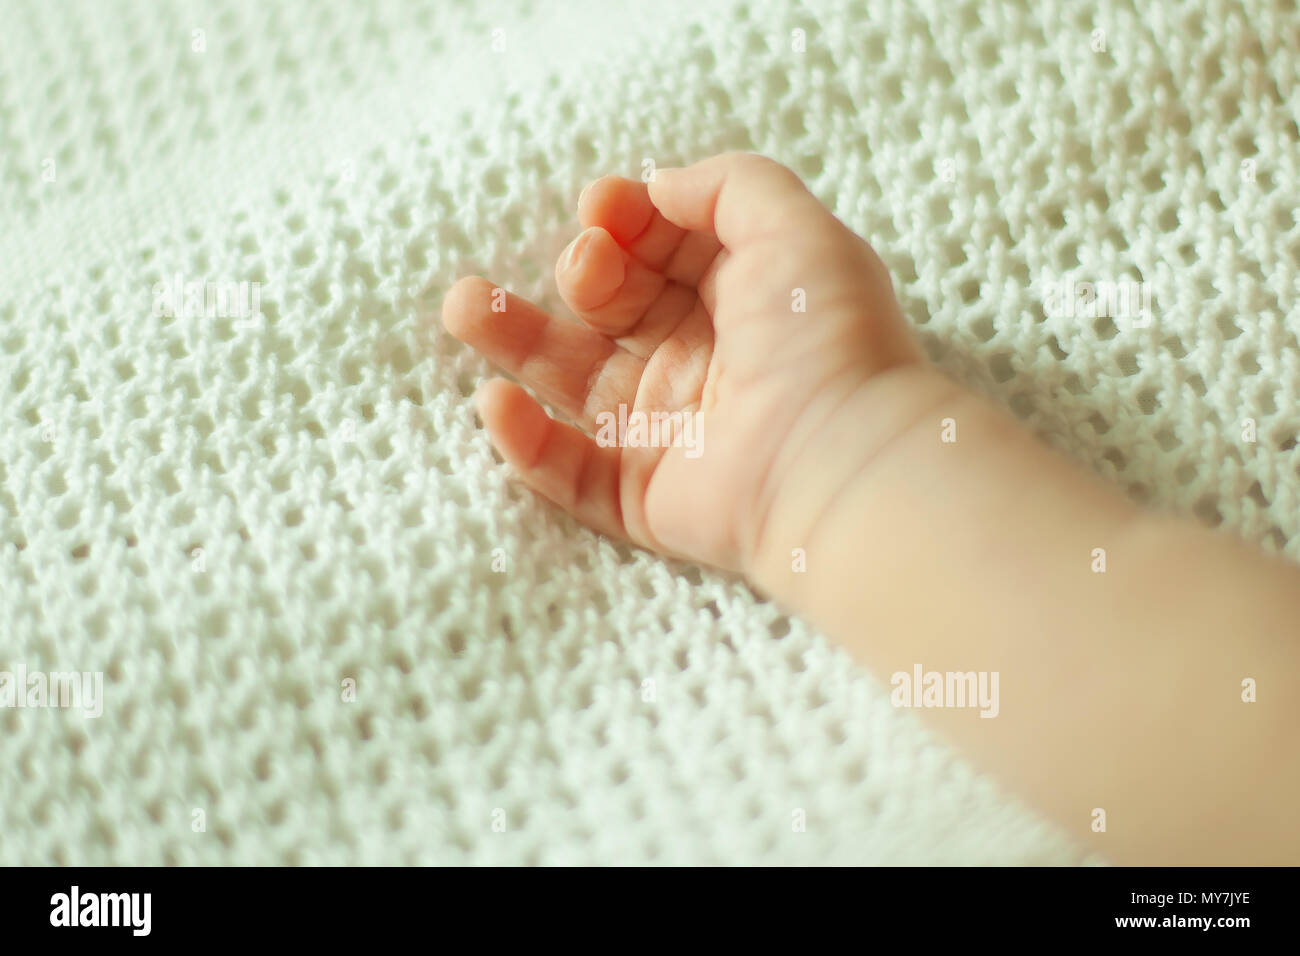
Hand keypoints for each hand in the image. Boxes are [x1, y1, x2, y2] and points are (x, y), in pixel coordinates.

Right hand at [441, 153, 926, 574]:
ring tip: (464, 306)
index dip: (625, 223)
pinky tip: (496, 401)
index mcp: (739, 300)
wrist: (839, 463)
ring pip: (573, 383)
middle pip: (611, 310)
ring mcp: (667, 431)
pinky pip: (569, 471)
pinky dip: (526, 442)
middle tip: (583, 270)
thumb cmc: (823, 342)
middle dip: (578, 273)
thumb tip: (657, 185)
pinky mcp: (643, 496)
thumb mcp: (793, 227)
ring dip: (515, 343)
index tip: (602, 210)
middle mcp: (701, 362)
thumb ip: (727, 186)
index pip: (660, 252)